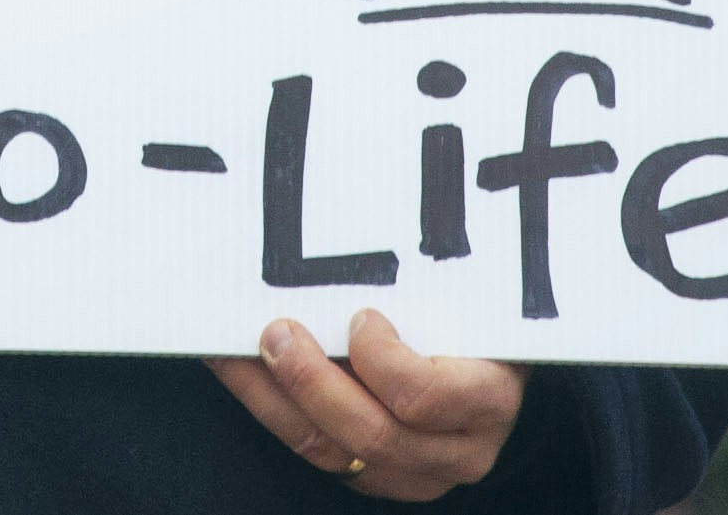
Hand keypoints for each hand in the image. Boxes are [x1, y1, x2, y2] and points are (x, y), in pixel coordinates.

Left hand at [209, 309, 525, 500]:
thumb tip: (345, 246)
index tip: (359, 316)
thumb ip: (420, 288)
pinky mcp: (375, 480)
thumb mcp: (463, 297)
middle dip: (311, 381)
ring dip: (274, 399)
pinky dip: (274, 410)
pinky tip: (244, 370)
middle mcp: (459, 452)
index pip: (425, 395)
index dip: (381, 360)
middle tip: (275, 332)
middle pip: (372, 433)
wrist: (486, 360)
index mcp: (489, 400)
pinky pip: (316, 455)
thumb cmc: (470, 315)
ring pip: (331, 453)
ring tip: (238, 351)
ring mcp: (416, 476)